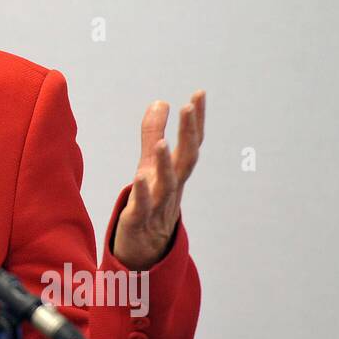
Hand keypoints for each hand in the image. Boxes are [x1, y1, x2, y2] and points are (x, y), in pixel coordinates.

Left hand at [112, 91, 205, 270]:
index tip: (199, 93)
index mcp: (177, 170)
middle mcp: (173, 184)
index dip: (196, 119)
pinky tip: (139, 179)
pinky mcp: (140, 218)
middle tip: (189, 106)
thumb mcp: (150, 163)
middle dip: (189, 133)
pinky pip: (144, 206)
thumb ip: (154, 133)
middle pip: (187, 158)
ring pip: (167, 183)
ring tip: (161, 142)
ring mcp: (159, 202)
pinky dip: (144, 193)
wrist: (146, 245)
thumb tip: (161, 101)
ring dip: (166, 162)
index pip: (191, 142)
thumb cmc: (151, 199)